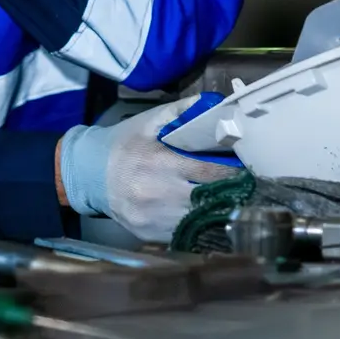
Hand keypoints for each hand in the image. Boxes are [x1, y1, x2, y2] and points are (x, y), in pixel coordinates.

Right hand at [57, 97, 239, 242]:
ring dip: (218, 214)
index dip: (235, 174)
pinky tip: (209, 218)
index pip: (210, 174)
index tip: (251, 171)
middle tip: (249, 190)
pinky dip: (199, 227)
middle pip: (209, 201)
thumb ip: (182, 111)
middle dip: (231, 196)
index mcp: (161, 163)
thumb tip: (215, 103)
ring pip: (199, 222)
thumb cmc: (124, 144)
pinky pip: (184, 235)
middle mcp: (158, 195)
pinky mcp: (149, 235)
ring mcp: (153, 219)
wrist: (88, 174)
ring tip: (234, 204)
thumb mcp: (149, 121)